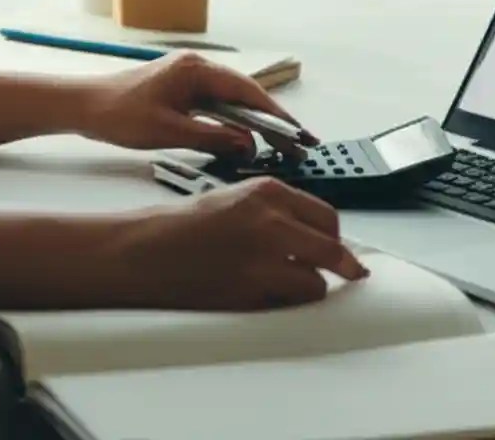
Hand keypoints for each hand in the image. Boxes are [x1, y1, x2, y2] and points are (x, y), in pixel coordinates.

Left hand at [76, 52, 315, 157]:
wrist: (83, 106)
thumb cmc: (117, 115)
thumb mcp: (167, 132)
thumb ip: (211, 137)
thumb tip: (247, 145)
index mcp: (196, 70)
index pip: (247, 92)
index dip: (276, 114)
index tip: (297, 132)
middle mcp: (198, 67)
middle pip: (246, 93)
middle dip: (273, 118)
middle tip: (298, 141)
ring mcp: (190, 76)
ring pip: (233, 99)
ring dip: (255, 121)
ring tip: (280, 143)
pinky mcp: (182, 88)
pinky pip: (218, 103)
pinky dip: (234, 120)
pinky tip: (245, 138)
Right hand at [120, 177, 369, 309]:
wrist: (144, 251)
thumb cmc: (180, 226)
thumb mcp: (234, 199)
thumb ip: (275, 212)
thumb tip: (312, 233)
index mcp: (268, 192)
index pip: (326, 216)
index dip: (335, 236)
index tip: (340, 246)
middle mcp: (272, 219)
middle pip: (333, 248)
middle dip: (343, 265)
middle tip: (350, 273)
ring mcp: (265, 255)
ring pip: (318, 279)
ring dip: (310, 285)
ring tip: (291, 285)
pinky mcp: (253, 288)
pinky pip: (291, 300)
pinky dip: (288, 302)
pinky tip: (269, 295)